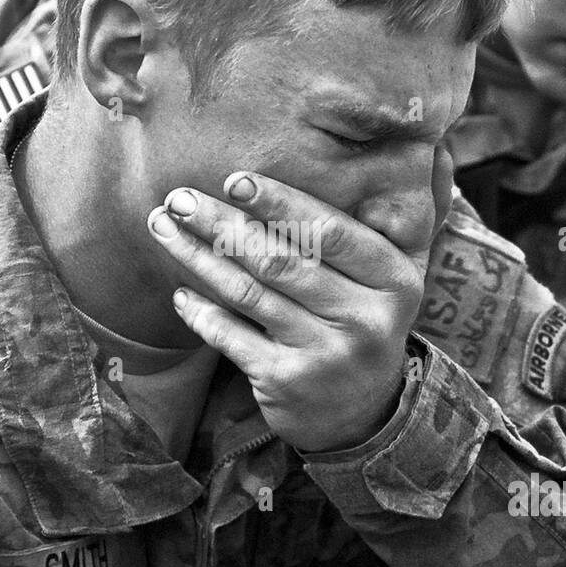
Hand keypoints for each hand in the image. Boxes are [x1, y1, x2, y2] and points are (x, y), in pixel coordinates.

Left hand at [147, 172, 436, 452]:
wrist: (364, 413)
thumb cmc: (364, 321)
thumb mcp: (387, 279)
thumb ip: (378, 224)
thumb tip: (401, 153)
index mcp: (394, 280)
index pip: (330, 232)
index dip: (280, 203)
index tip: (235, 180)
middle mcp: (365, 318)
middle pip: (281, 259)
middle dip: (223, 223)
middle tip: (179, 197)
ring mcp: (326, 353)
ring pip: (250, 294)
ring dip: (198, 257)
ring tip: (163, 227)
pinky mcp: (287, 382)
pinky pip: (233, 338)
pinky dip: (202, 313)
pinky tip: (180, 291)